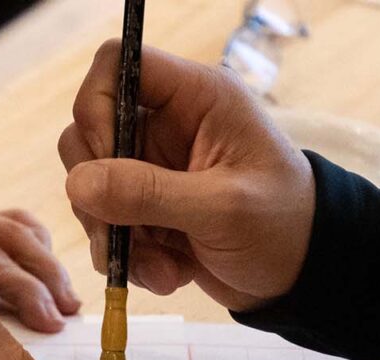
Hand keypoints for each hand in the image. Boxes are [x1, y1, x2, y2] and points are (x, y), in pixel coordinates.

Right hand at [59, 42, 315, 310]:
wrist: (301, 275)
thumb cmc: (284, 226)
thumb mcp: (222, 209)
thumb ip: (149, 193)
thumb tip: (78, 184)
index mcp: (196, 99)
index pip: (118, 65)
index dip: (97, 106)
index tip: (106, 160)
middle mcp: (167, 124)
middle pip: (89, 129)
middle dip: (97, 189)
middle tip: (120, 231)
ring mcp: (153, 167)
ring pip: (91, 185)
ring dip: (115, 235)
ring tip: (162, 266)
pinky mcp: (146, 207)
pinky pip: (106, 223)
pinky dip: (128, 257)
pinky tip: (169, 272)